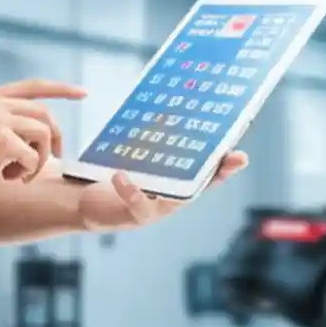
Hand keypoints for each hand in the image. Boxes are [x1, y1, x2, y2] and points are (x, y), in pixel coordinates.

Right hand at [0, 80, 84, 197]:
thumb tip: (29, 141)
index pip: (33, 86)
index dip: (61, 89)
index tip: (82, 93)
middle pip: (44, 113)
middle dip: (55, 137)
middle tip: (54, 158)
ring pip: (42, 134)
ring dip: (39, 159)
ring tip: (19, 174)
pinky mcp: (2, 141)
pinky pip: (33, 157)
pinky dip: (28, 172)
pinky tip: (9, 179)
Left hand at [77, 151, 249, 230]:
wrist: (80, 198)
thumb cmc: (110, 172)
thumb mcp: (133, 151)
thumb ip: (149, 137)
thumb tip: (165, 109)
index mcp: (177, 180)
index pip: (209, 169)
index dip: (228, 161)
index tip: (245, 147)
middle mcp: (172, 196)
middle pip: (203, 183)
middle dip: (223, 170)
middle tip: (240, 157)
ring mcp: (157, 208)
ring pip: (176, 200)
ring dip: (185, 187)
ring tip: (188, 170)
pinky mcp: (135, 217)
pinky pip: (138, 204)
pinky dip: (131, 190)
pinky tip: (122, 176)